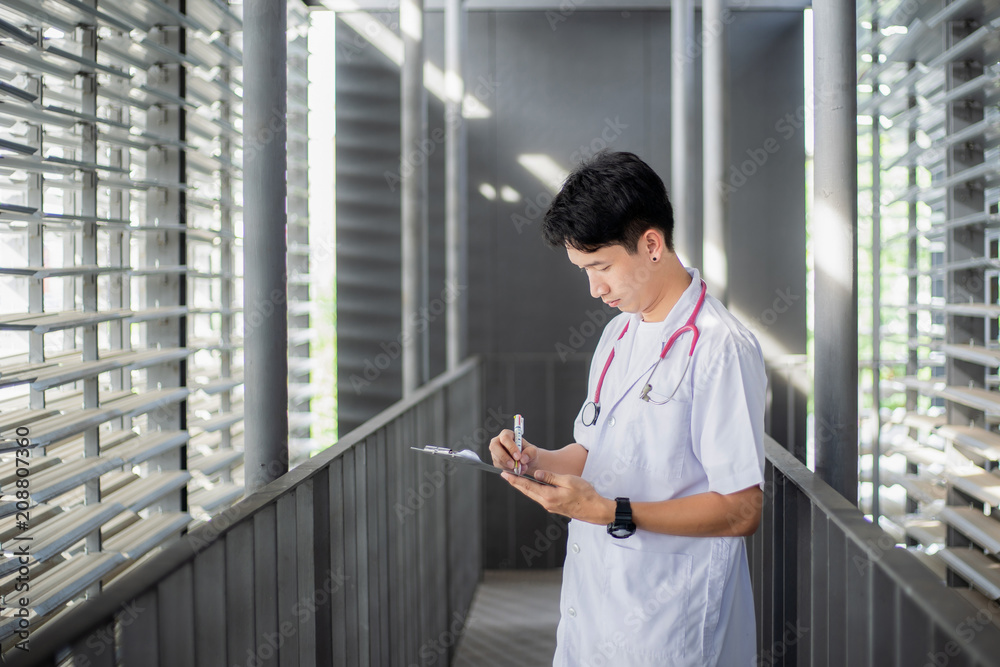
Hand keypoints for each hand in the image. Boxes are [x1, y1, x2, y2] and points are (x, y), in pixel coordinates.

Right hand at [489, 429, 539, 474]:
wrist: (526, 461)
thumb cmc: (528, 452)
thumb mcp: (533, 450)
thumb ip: (530, 452)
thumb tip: (523, 458)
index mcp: (507, 434)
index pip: (505, 438)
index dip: (511, 447)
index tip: (518, 456)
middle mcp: (498, 442)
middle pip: (494, 447)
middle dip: (504, 457)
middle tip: (514, 465)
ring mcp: (496, 452)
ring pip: (497, 459)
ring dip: (508, 466)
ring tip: (519, 468)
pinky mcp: (496, 461)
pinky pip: (499, 467)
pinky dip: (508, 470)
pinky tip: (516, 469)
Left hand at [500, 470, 614, 525]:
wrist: (595, 510)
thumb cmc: (585, 494)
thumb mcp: (568, 480)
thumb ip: (551, 477)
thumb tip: (537, 473)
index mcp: (548, 496)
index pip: (527, 486)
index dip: (515, 479)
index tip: (505, 474)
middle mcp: (547, 503)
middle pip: (527, 492)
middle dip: (516, 483)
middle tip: (506, 476)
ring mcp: (550, 506)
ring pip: (533, 495)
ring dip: (524, 487)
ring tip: (516, 479)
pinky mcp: (555, 507)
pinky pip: (540, 497)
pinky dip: (533, 491)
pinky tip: (532, 486)